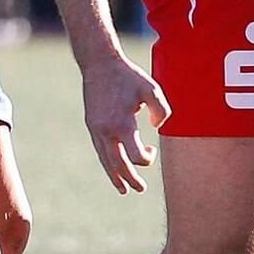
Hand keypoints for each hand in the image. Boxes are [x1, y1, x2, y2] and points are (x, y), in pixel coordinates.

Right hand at [80, 55, 169, 194]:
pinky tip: (112, 169)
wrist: (99, 64)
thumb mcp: (151, 88)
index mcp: (122, 124)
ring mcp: (97, 129)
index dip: (147, 159)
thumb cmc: (128, 76)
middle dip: (130, 179)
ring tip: (123, 190)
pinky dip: (107, 163)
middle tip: (140, 189)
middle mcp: (107, 130)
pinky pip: (99, 150)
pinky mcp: (92, 125)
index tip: (152, 149)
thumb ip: (161, 110)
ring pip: (106, 160)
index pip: (135, 155)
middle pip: (118, 164)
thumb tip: (158, 127)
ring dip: (116, 176)